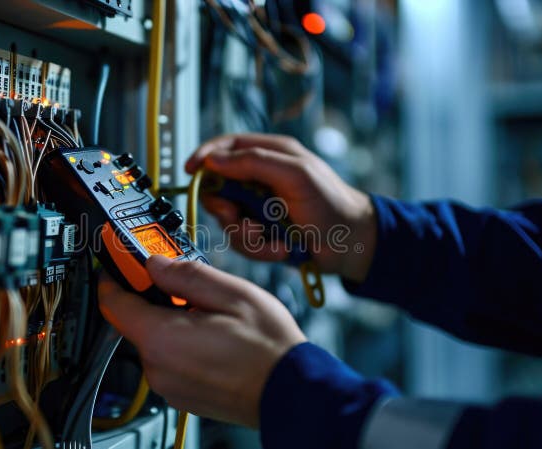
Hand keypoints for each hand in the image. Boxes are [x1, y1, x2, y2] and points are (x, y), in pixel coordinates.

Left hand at [98, 255, 305, 427]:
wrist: (292, 393)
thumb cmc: (269, 348)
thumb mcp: (232, 293)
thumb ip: (186, 275)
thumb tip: (156, 263)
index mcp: (163, 338)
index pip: (114, 303)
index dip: (116, 276)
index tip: (122, 261)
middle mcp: (158, 367)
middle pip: (135, 322)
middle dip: (153, 298)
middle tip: (182, 283)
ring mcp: (169, 386)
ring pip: (154, 342)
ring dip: (170, 322)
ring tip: (209, 314)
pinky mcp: (182, 395)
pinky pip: (169, 362)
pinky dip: (181, 346)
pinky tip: (212, 338)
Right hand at [186, 133, 375, 282]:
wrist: (352, 245)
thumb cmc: (332, 203)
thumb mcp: (295, 174)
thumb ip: (254, 162)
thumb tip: (214, 159)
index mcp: (270, 155)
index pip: (226, 147)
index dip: (205, 157)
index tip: (190, 170)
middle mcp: (260, 179)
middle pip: (219, 188)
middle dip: (225, 207)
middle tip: (236, 215)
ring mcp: (259, 208)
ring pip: (228, 219)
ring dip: (245, 234)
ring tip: (269, 239)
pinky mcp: (262, 233)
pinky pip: (242, 241)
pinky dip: (258, 249)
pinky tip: (279, 249)